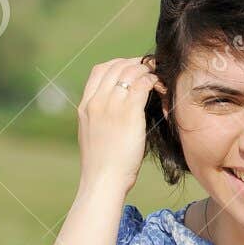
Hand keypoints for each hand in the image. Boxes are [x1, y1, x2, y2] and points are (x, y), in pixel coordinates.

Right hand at [77, 56, 162, 196]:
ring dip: (146, 71)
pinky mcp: (128, 113)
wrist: (103, 180)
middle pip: (116, 67)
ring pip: (130, 72)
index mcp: (85, 106)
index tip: (132, 69)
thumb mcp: (93, 134)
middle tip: (150, 69)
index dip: (118, 64)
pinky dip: (152, 81)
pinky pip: (142, 84)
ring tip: (157, 77)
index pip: (99, 70)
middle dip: (135, 64)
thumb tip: (118, 110)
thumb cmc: (103, 164)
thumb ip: (100, 117)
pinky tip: (159, 87)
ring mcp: (111, 106)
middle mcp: (96, 101)